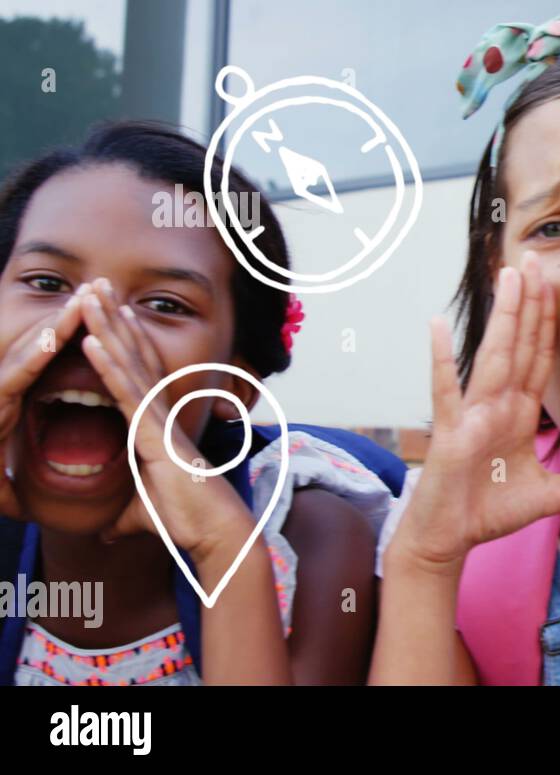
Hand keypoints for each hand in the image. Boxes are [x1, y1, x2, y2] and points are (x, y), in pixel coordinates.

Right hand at [0, 289, 85, 516]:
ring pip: (32, 350)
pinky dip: (36, 352)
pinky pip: (17, 372)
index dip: (76, 337)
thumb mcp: (2, 480)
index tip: (105, 316)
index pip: (51, 360)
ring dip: (59, 322)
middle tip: (102, 287)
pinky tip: (57, 334)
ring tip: (87, 297)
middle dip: (74, 315)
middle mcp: (4, 387)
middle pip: (45, 343)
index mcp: (14, 398)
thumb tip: (35, 496)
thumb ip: (20, 480)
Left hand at [79, 279, 251, 563]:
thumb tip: (104, 532)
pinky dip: (107, 364)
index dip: (119, 342)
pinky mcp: (153, 432)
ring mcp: (156, 419)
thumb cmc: (186, 522)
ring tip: (89, 295)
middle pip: (132, 356)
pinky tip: (92, 339)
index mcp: (154, 425)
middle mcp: (157, 413)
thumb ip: (122, 517)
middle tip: (95, 284)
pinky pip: (125, 391)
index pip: (133, 374)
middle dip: (112, 319)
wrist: (215, 529)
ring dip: (106, 327)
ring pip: (127, 363)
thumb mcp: (141, 517)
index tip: (104, 313)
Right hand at [387, 253, 559, 572]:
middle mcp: (495, 405)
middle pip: (518, 345)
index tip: (557, 285)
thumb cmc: (487, 513)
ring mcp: (470, 415)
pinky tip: (438, 325)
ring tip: (507, 275)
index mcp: (516, 414)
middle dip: (529, 302)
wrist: (448, 540)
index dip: (549, 323)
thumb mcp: (547, 498)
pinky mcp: (449, 433)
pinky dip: (442, 360)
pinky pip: (446, 391)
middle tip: (536, 257)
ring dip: (501, 316)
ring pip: (492, 356)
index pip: (539, 359)